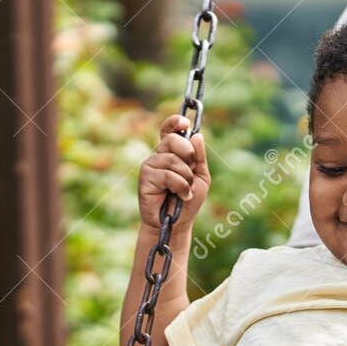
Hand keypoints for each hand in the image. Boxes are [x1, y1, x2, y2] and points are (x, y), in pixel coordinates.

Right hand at [139, 115, 209, 232]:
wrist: (177, 223)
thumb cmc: (188, 200)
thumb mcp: (201, 177)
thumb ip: (199, 157)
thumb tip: (197, 135)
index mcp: (172, 152)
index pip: (169, 130)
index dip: (174, 122)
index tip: (185, 123)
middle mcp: (159, 156)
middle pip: (172, 139)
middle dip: (187, 153)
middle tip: (191, 170)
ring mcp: (151, 165)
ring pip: (172, 159)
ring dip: (185, 177)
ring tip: (185, 190)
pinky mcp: (145, 177)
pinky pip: (167, 174)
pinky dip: (180, 185)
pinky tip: (179, 195)